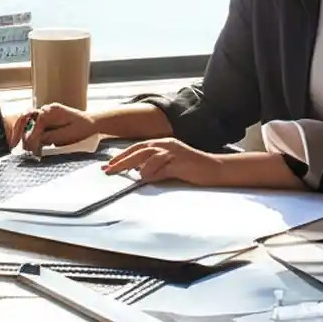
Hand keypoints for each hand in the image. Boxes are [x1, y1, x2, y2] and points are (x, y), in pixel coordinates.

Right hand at [7, 103, 96, 154]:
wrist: (93, 123)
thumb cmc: (83, 129)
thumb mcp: (67, 135)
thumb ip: (50, 137)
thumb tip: (35, 141)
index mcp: (52, 111)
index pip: (35, 124)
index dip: (31, 137)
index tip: (28, 149)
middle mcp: (46, 110)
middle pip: (25, 117)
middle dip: (17, 131)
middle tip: (13, 145)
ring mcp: (45, 113)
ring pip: (26, 120)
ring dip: (21, 132)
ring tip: (16, 144)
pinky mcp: (46, 119)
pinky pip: (32, 124)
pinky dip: (28, 133)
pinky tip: (28, 144)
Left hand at [102, 138, 221, 184]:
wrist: (215, 169)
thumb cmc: (192, 168)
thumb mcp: (170, 165)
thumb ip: (155, 166)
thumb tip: (139, 172)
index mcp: (163, 143)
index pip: (137, 148)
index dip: (122, 156)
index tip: (108, 164)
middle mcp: (166, 144)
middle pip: (138, 151)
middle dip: (121, 161)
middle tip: (107, 170)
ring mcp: (173, 152)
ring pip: (148, 157)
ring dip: (136, 168)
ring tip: (127, 176)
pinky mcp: (179, 162)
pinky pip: (161, 168)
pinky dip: (152, 174)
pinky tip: (146, 179)